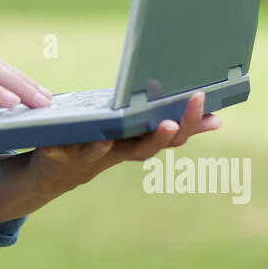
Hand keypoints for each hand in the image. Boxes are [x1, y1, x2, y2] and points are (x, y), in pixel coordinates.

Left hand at [26, 91, 222, 195]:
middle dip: (159, 137)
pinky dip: (55, 150)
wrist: (59, 169)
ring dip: (103, 147)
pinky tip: (50, 144)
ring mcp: (90, 156)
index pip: (171, 136)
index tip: (202, 99)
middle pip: (143, 149)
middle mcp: (119, 152)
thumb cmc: (105, 142)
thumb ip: (172, 124)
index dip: (189, 122)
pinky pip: (58, 153)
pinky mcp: (60, 155)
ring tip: (106, 137)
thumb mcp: (137, 132)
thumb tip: (216, 118)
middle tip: (172, 124)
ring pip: (100, 153)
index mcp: (138, 142)